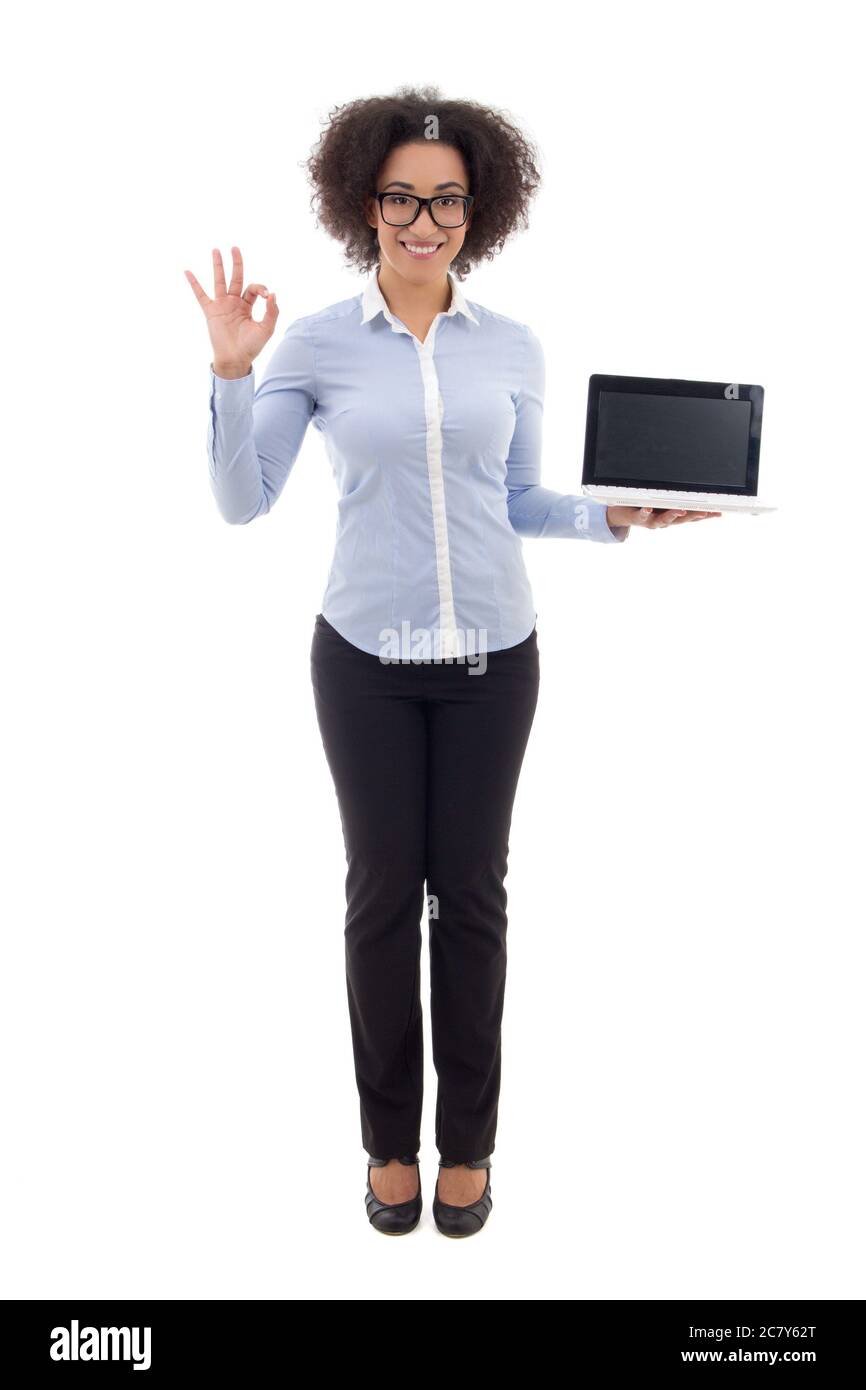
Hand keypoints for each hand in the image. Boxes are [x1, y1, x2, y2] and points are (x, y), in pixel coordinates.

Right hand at [184, 246, 277, 373]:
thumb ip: (271, 312)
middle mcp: (234, 303)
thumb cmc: (251, 346)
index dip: (261, 288)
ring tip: (216, 250)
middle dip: (236, 263)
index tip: (266, 295)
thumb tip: (272, 294)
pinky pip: (200, 295)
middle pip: (236, 278)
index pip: (253, 289)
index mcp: (247, 306)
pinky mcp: (211, 312)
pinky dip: (194, 284)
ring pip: (219, 281)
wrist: (235, 359)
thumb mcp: (266, 329)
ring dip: (218, 266)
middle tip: (235, 248)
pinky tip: (187, 271)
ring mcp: (222, 306)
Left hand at [607, 505, 722, 531]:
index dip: (706, 515)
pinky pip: (641, 515)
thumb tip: (692, 483)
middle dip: (694, 516)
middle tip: (706, 512)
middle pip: (682, 520)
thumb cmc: (645, 504)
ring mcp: (651, 520)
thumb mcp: (662, 500)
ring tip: (681, 511)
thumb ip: (676, 495)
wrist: (622, 513)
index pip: (692, 516)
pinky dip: (646, 512)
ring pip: (664, 520)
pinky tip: (649, 508)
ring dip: (673, 516)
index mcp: (672, 515)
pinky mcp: (637, 517)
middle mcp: (664, 520)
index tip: (719, 512)